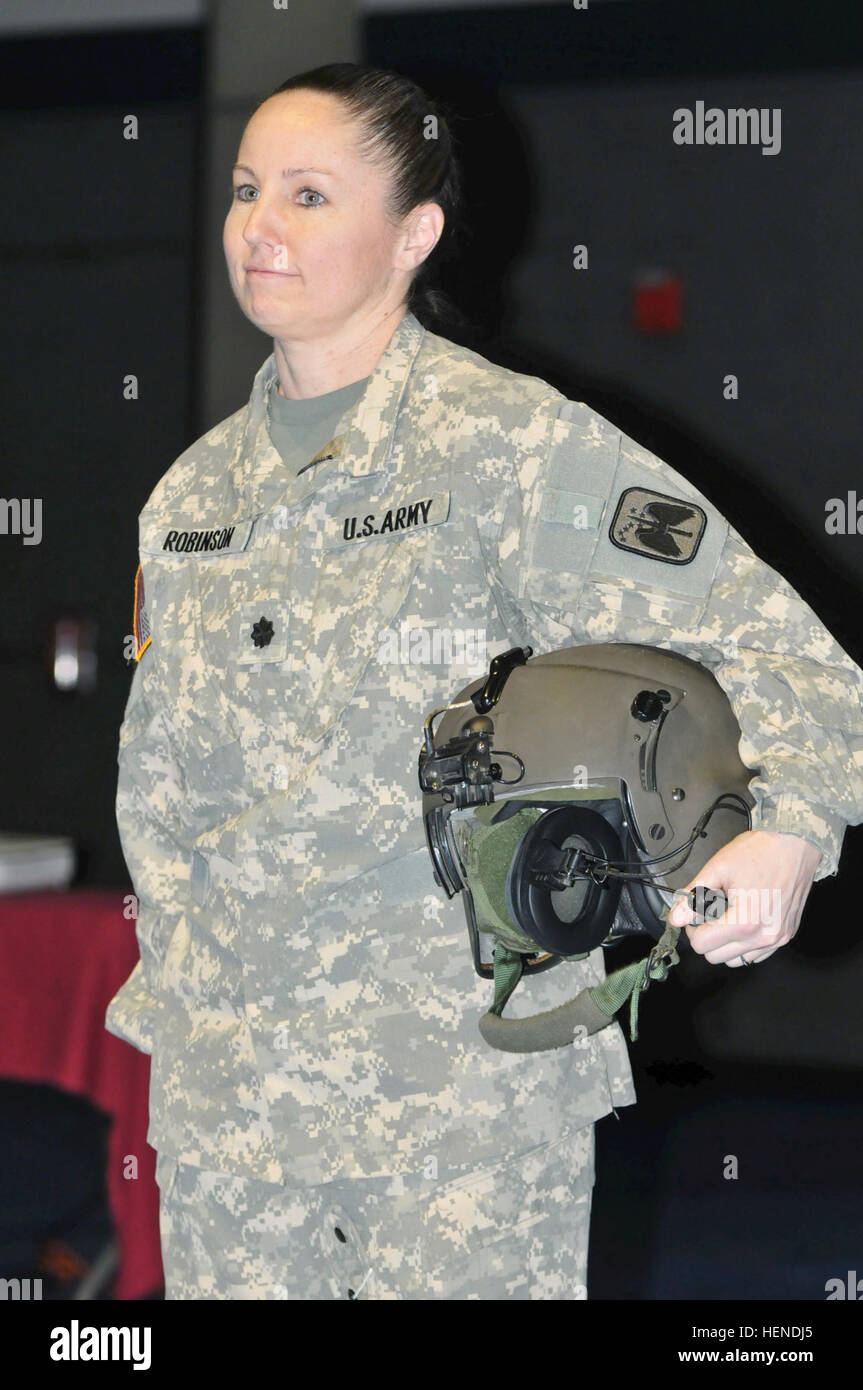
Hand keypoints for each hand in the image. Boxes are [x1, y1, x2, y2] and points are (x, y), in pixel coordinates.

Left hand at [666, 829, 822, 966]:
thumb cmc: (761, 852)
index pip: (702, 945)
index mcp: (746, 921)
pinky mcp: (786, 935)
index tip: (696, 913)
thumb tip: (677, 917)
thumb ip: (693, 894)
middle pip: (716, 956)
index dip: (692, 927)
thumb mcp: (719, 867)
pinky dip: (744, 944)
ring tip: (729, 916)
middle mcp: (764, 935)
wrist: (796, 844)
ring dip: (726, 943)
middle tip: (710, 913)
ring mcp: (778, 938)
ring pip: (736, 960)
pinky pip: (756, 955)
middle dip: (707, 935)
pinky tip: (744, 921)